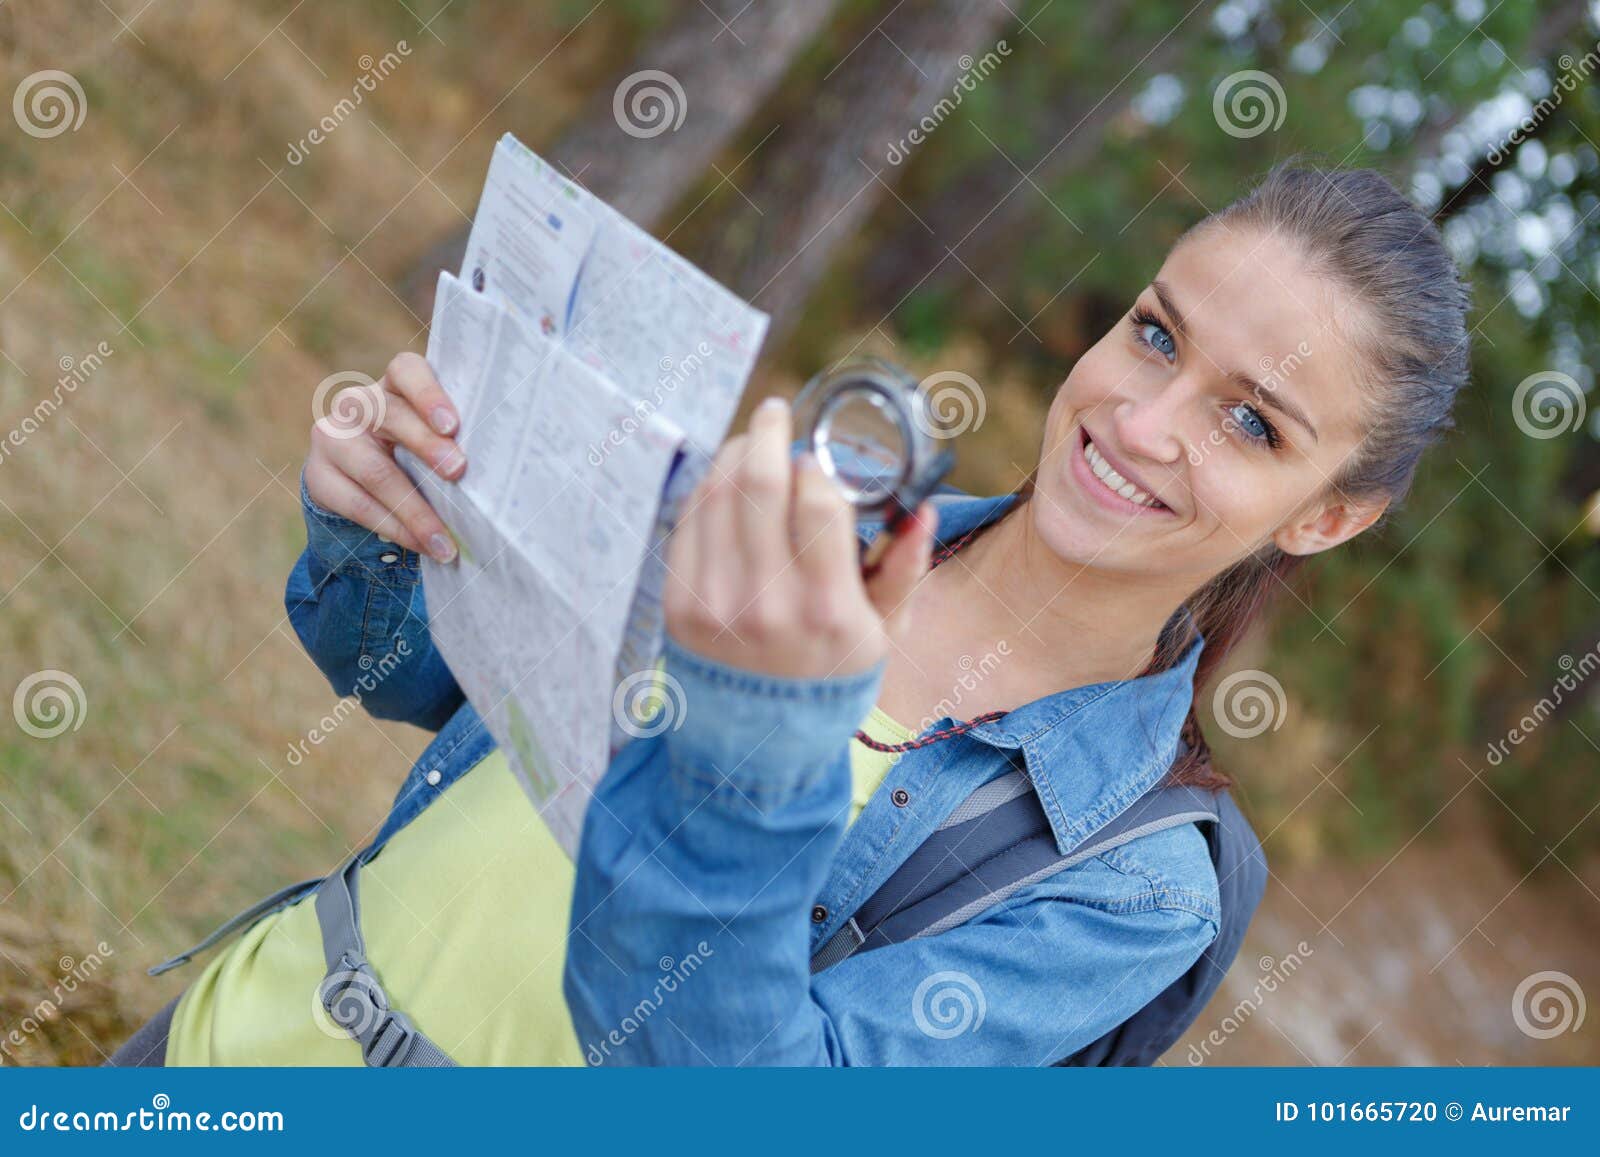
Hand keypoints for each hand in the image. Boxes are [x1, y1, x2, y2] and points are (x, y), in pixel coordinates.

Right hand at [303, 352, 464, 561]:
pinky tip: (423, 545)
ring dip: (416, 511)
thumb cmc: (417, 456)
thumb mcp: (432, 440)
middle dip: (427, 447)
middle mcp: (358, 404)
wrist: (358, 483)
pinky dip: (396, 529)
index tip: (452, 424)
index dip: (428, 394)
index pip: (406, 370)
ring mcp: (332, 438)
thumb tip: (499, 475)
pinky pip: (359, 505)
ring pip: (375, 471)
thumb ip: (453, 443)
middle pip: (391, 416)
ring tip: (446, 541)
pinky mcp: (318, 477)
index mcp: (394, 386)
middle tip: (458, 472)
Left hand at [663, 395, 933, 679]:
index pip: (818, 501)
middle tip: (776, 413)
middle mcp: (769, 603)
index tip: (816, 460)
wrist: (761, 741)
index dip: (816, 465)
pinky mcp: (680, 606)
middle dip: (768, 432)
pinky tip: (723, 483)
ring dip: (734, 454)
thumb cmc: (832, 675)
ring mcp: (717, 603)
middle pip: (758, 483)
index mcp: (828, 608)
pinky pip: (688, 523)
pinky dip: (706, 491)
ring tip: (750, 443)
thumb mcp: (884, 632)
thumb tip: (922, 509)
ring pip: (717, 494)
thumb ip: (905, 569)